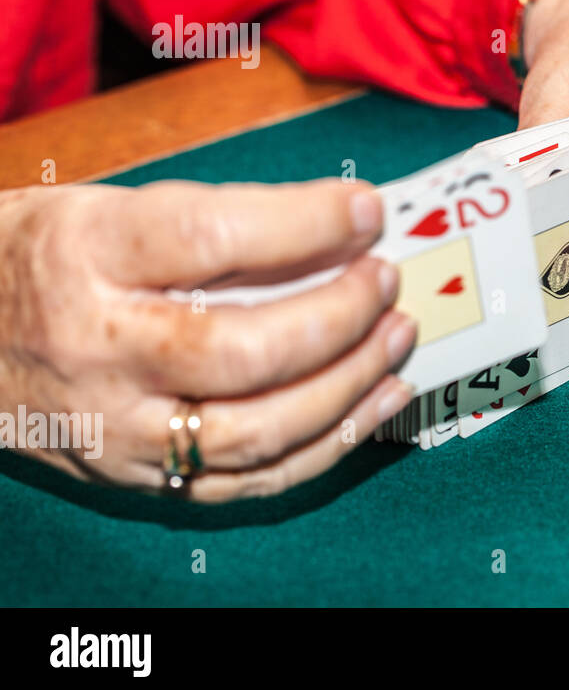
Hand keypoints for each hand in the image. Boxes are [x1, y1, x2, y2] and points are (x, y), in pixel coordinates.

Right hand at [0, 181, 415, 500]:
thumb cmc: (49, 259)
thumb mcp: (112, 210)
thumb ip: (220, 220)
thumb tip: (343, 229)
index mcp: (86, 255)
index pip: (213, 236)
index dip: (306, 223)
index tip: (368, 211)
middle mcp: (98, 347)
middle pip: (243, 350)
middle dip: (339, 316)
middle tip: (385, 281)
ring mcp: (119, 426)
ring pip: (257, 429)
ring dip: (350, 383)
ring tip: (397, 335)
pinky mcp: (140, 476)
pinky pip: (252, 479)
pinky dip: (331, 443)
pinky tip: (378, 399)